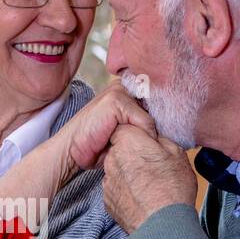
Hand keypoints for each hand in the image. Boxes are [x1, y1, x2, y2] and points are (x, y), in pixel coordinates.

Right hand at [0, 82, 155, 210]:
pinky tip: (124, 144)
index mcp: (126, 91)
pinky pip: (144, 122)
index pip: (157, 103)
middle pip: (157, 108)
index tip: (156, 139)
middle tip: (142, 143)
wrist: (71, 151)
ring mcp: (119, 91)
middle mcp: (123, 87)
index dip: (161, 121)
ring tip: (129, 144)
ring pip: (151, 117)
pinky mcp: (116, 100)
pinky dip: (141, 137)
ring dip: (146, 135)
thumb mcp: (124, 134)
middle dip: (155, 128)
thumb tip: (168, 131)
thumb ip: (141, 126)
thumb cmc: (95, 146)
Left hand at [102, 125, 197, 232]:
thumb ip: (160, 139)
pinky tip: (143, 197)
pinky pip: (117, 189)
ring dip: (130, 173)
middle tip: (153, 165)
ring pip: (118, 170)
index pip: (124, 127)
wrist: (163, 225)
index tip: (150, 143)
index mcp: (128, 141)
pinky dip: (127, 191)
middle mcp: (112, 159)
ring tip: (150, 184)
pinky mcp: (108, 201)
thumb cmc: (172, 188)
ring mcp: (108, 181)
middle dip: (133, 154)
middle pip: (119, 149)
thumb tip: (153, 138)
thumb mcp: (176, 153)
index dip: (138, 134)